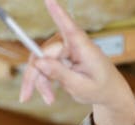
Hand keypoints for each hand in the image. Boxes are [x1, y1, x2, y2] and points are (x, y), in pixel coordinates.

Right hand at [19, 0, 134, 112]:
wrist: (109, 93)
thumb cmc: (100, 89)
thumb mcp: (81, 87)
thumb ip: (61, 74)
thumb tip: (39, 62)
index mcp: (84, 48)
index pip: (70, 28)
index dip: (58, 14)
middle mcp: (73, 44)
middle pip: (43, 54)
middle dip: (36, 77)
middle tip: (26, 98)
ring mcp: (65, 48)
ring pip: (41, 62)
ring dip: (40, 82)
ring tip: (49, 100)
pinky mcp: (60, 55)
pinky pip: (45, 66)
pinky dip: (44, 81)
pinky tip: (49, 96)